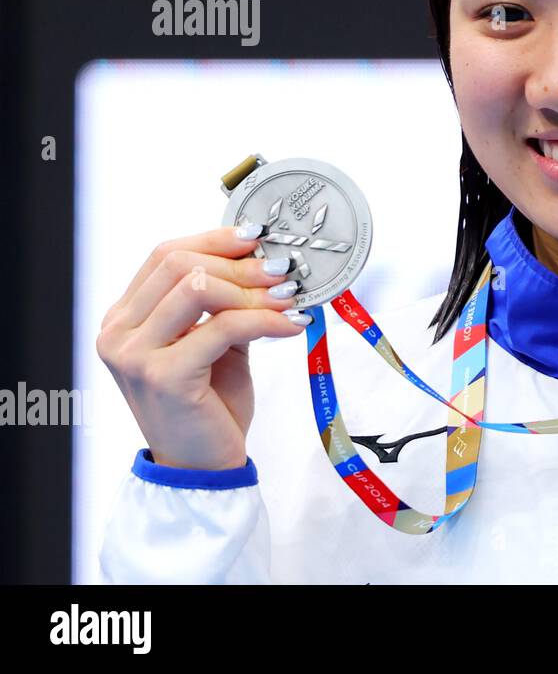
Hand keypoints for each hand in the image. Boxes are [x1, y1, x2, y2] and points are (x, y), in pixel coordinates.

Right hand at [96, 225, 311, 470]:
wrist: (202, 466)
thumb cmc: (208, 404)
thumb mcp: (214, 342)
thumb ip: (224, 303)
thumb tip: (263, 259)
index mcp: (125, 318)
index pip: (164, 255)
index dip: (214, 241)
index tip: (257, 239)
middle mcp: (119, 332)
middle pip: (179, 264)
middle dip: (239, 263)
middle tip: (282, 271)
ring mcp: (135, 354)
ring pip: (197, 288)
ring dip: (252, 289)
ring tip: (288, 297)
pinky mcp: (164, 376)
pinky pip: (222, 327)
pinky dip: (264, 319)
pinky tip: (290, 325)